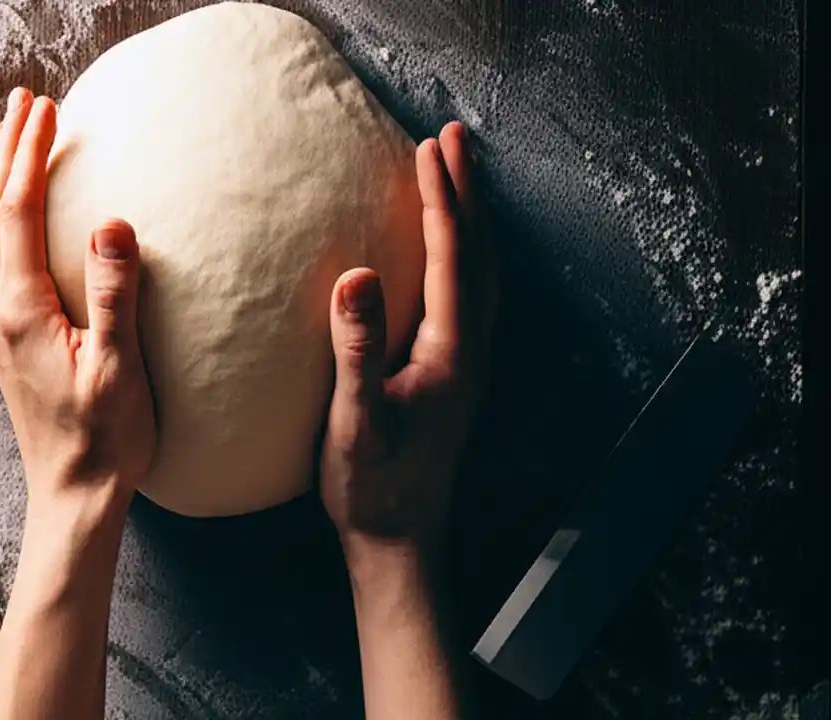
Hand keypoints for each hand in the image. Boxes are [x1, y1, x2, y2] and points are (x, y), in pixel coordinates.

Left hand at [0, 87, 155, 502]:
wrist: (71, 496)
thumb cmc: (103, 440)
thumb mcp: (119, 368)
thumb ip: (113, 294)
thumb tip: (112, 222)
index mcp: (21, 309)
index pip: (19, 211)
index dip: (30, 154)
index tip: (46, 108)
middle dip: (6, 150)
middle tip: (26, 102)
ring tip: (13, 138)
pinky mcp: (5, 335)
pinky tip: (11, 213)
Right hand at [320, 121, 496, 555]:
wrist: (399, 539)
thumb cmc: (371, 485)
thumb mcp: (355, 419)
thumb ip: (357, 349)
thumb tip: (356, 275)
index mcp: (450, 352)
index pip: (450, 258)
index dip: (440, 200)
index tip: (427, 150)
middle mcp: (470, 350)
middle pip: (477, 253)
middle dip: (465, 191)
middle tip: (452, 137)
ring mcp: (468, 361)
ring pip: (482, 271)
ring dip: (470, 217)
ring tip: (457, 175)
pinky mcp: (456, 372)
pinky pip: (472, 293)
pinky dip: (465, 252)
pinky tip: (450, 249)